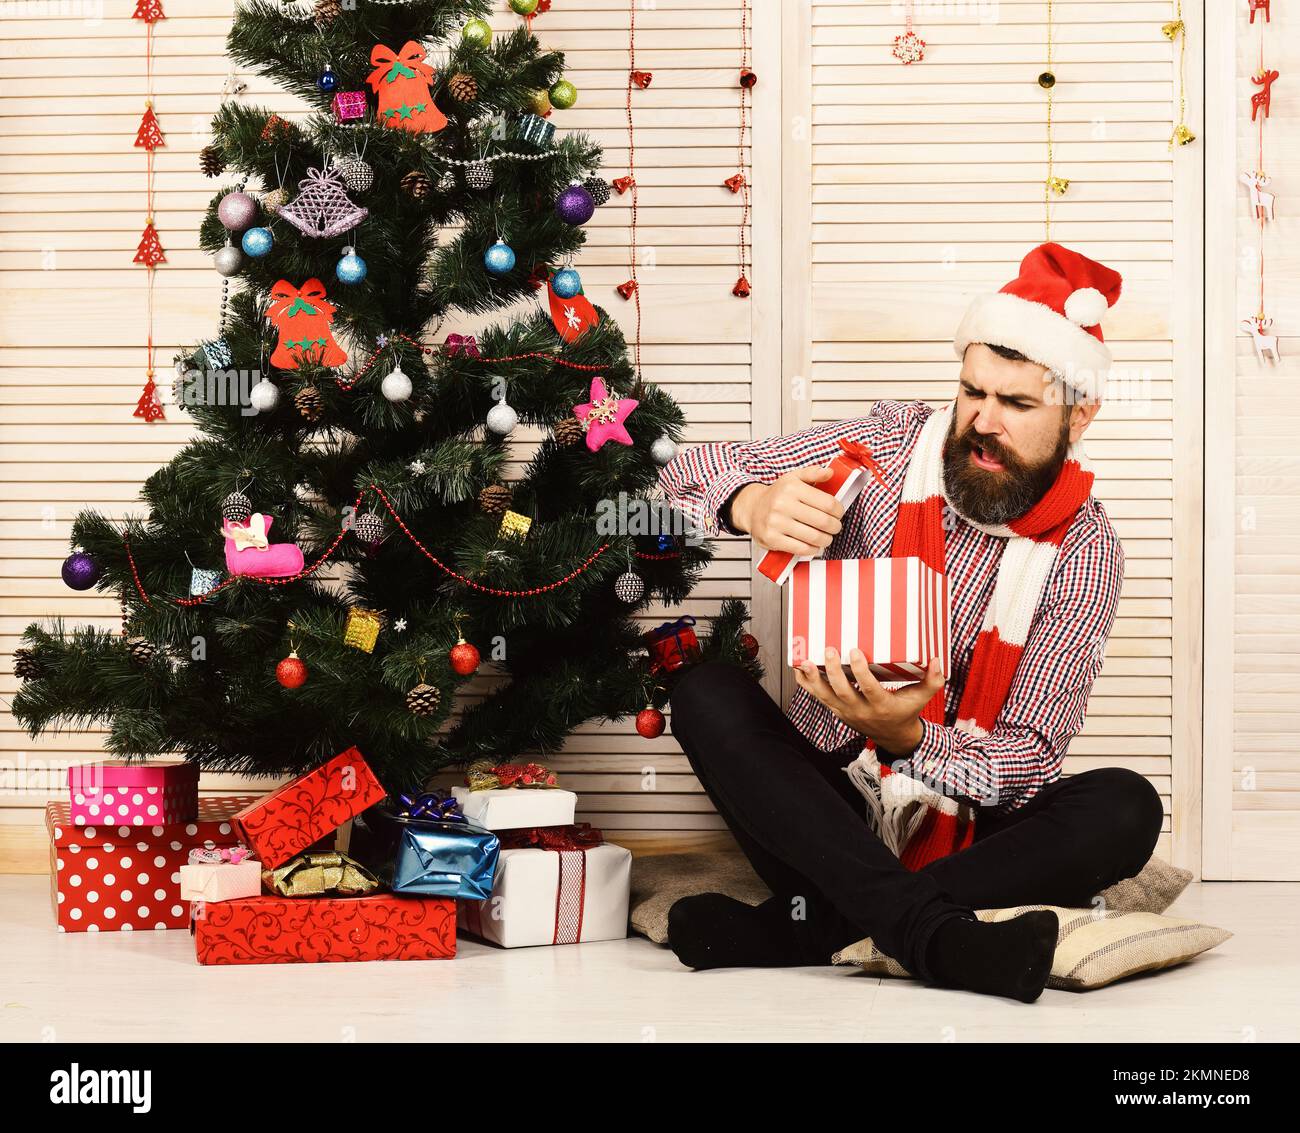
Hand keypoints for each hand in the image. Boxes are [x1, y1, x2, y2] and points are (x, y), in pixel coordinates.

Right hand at [729, 466, 843, 553]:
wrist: (752, 509)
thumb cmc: (777, 495)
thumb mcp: (793, 478)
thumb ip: (812, 473)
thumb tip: (830, 472)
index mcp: (791, 488)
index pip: (827, 503)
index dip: (839, 511)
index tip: (839, 514)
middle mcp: (782, 504)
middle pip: (823, 521)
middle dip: (835, 527)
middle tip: (835, 527)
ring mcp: (776, 523)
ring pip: (814, 537)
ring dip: (826, 540)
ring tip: (826, 538)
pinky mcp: (772, 538)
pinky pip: (800, 548)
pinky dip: (812, 549)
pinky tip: (814, 545)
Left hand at [793, 649, 944, 755]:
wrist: (893, 737)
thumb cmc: (906, 711)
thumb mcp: (922, 698)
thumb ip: (933, 680)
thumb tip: (938, 659)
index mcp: (882, 706)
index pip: (869, 688)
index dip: (861, 671)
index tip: (855, 651)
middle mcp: (861, 711)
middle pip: (843, 692)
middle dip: (833, 672)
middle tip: (829, 650)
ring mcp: (846, 712)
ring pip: (825, 697)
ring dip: (813, 679)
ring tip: (804, 661)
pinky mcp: (837, 711)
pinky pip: (818, 698)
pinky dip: (807, 685)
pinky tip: (798, 669)